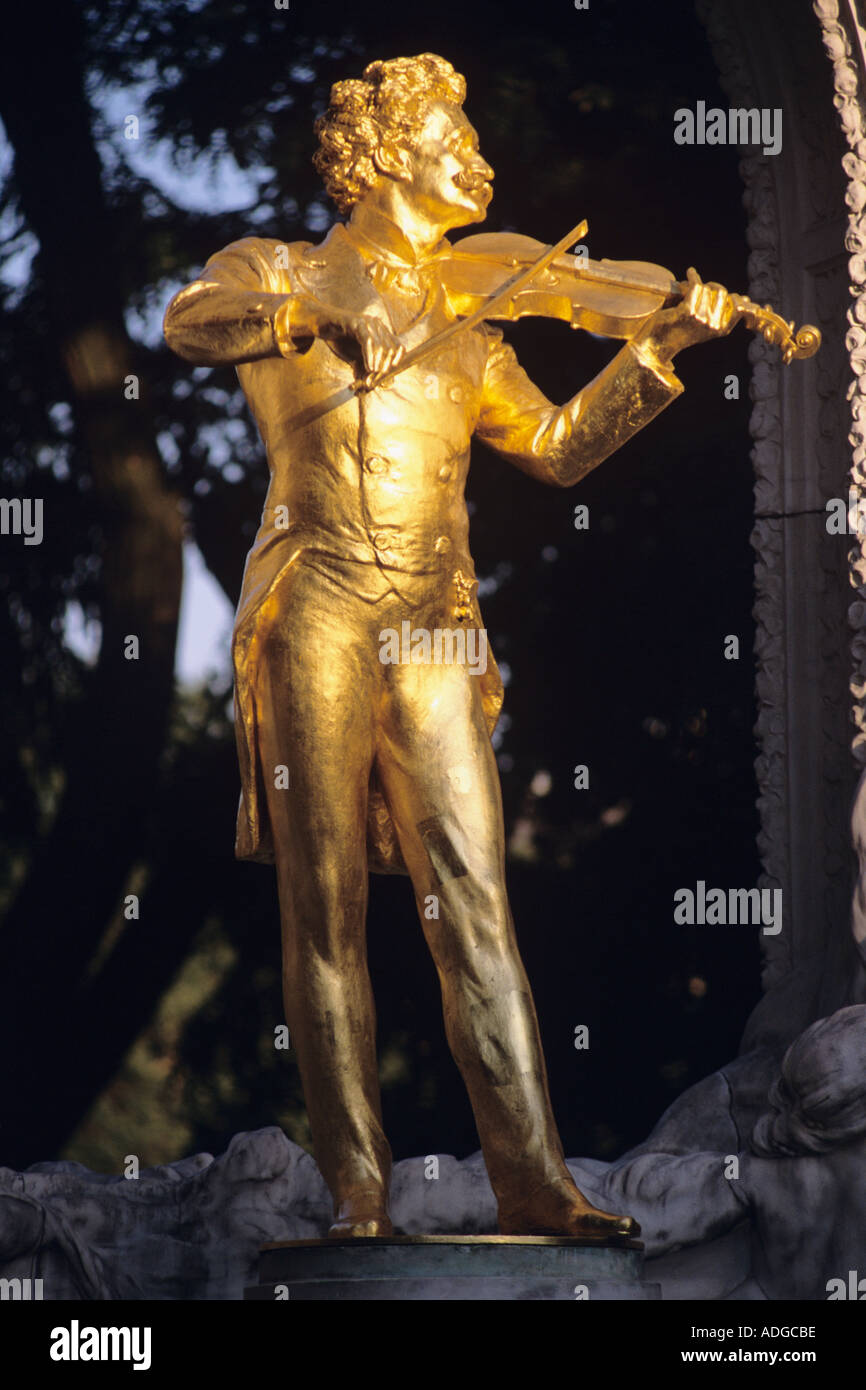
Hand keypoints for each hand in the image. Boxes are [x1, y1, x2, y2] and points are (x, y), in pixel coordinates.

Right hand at [279, 293, 405, 383]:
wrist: (322, 325)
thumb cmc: (340, 340)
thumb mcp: (355, 358)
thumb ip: (364, 368)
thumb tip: (370, 385)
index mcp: (381, 332)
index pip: (398, 346)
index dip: (397, 361)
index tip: (389, 375)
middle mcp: (378, 325)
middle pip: (391, 348)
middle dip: (385, 366)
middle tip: (377, 379)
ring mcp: (368, 322)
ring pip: (381, 346)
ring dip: (378, 363)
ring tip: (372, 374)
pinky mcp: (357, 322)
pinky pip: (368, 341)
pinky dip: (369, 356)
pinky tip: (368, 367)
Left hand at [631, 267, 738, 366]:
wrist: (657, 344)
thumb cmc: (682, 332)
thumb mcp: (708, 325)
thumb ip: (724, 313)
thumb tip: (746, 299)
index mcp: (721, 329)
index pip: (740, 307)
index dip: (736, 298)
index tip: (730, 296)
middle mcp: (713, 325)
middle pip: (722, 292)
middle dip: (712, 286)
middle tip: (701, 289)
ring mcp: (700, 319)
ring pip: (707, 288)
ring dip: (697, 285)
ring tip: (687, 290)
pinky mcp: (687, 312)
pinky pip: (696, 285)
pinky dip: (692, 276)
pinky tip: (689, 273)